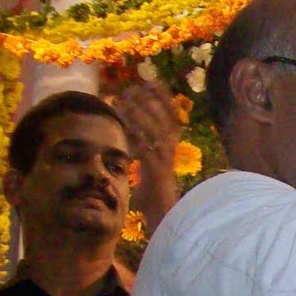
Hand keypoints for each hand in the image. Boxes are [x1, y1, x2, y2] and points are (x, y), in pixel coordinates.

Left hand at [117, 80, 181, 224]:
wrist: (161, 213)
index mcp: (171, 145)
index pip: (171, 115)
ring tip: (125, 100)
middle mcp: (171, 150)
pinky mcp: (156, 171)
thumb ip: (141, 147)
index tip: (152, 82)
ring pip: (155, 130)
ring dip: (140, 113)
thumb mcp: (147, 163)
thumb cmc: (152, 191)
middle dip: (149, 100)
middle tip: (133, 87)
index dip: (163, 98)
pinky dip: (136, 134)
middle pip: (164, 118)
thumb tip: (130, 132)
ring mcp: (165, 160)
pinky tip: (124, 123)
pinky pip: (146, 148)